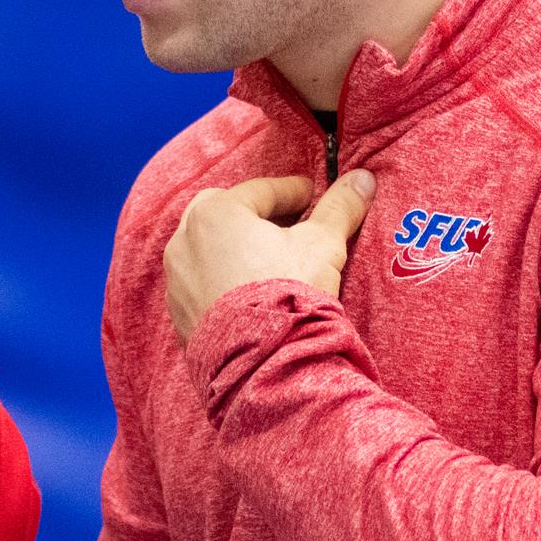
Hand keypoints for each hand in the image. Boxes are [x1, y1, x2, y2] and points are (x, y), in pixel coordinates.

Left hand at [163, 171, 375, 341]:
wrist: (264, 362)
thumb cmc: (290, 292)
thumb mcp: (322, 245)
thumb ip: (339, 207)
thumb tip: (363, 178)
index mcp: (217, 213)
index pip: (260, 191)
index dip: (292, 192)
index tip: (311, 195)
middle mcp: (186, 240)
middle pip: (223, 213)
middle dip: (252, 215)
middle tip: (284, 224)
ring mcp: (177, 280)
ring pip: (206, 249)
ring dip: (232, 248)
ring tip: (265, 259)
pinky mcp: (179, 314)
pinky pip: (200, 285)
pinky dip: (221, 280)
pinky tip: (246, 293)